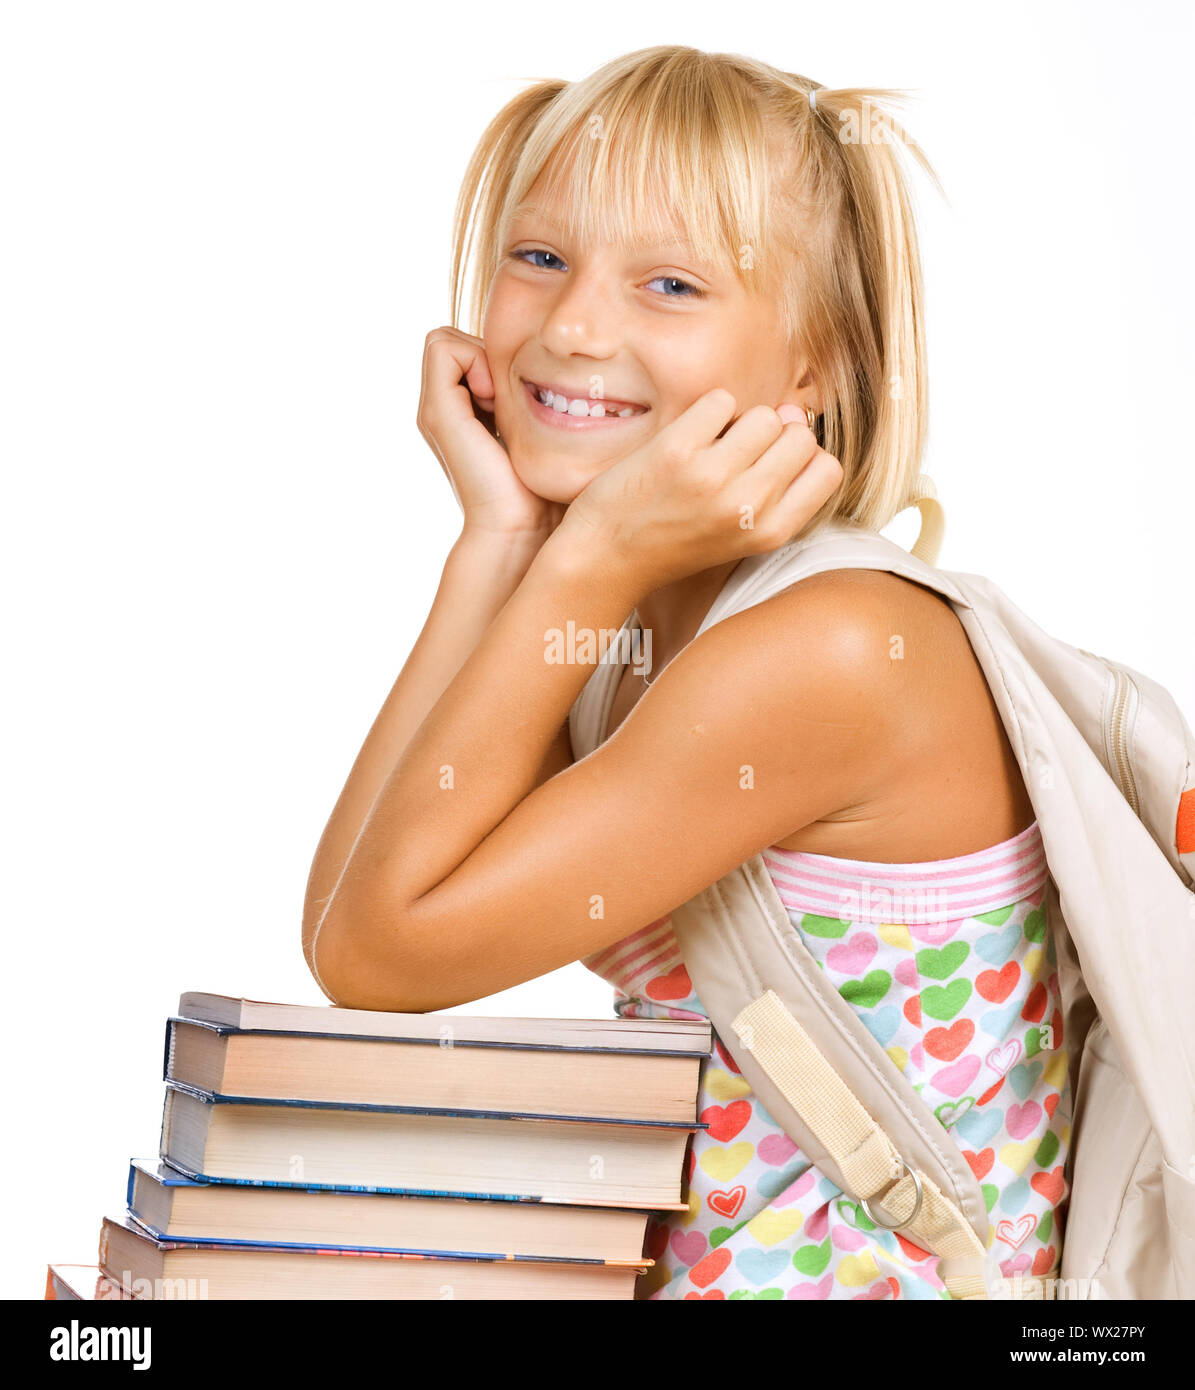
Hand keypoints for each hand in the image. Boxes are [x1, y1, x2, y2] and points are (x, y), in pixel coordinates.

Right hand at [416, 327, 566, 539]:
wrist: (519, 527)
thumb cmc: (540, 490)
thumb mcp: (535, 433)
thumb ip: (527, 402)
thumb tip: (549, 371)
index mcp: (460, 412)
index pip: (465, 348)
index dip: (490, 357)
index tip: (515, 396)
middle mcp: (440, 409)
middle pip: (451, 340)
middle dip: (482, 354)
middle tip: (507, 396)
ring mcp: (434, 410)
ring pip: (443, 340)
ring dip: (479, 358)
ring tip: (500, 400)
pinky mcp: (437, 412)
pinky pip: (443, 348)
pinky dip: (474, 361)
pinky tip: (494, 399)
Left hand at [555, 389, 843, 592]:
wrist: (607, 556)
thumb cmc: (675, 539)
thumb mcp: (739, 532)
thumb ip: (775, 482)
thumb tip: (795, 412)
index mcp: (770, 532)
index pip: (828, 470)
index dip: (802, 457)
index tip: (770, 466)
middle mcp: (748, 507)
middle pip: (800, 435)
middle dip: (774, 435)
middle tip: (736, 455)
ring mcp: (713, 477)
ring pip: (765, 414)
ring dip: (740, 421)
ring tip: (709, 448)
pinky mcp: (677, 451)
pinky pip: (720, 401)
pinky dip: (706, 412)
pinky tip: (685, 439)